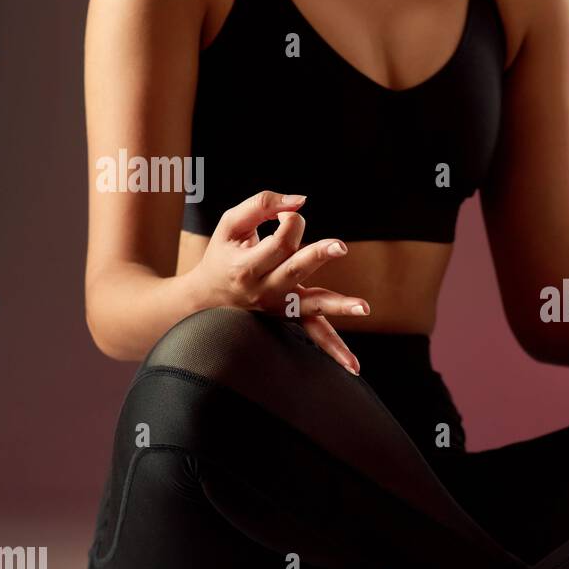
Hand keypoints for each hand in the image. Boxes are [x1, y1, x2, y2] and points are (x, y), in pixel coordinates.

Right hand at [189, 190, 369, 373]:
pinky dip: (335, 350)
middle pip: (294, 269)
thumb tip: (301, 201)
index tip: (289, 215)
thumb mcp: (231, 224)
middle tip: (338, 246)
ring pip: (311, 308)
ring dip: (339, 307)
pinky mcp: (291, 317)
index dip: (291, 221)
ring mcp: (280, 308)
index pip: (279, 241)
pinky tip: (355, 367)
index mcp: (246, 267)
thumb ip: (262, 204)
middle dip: (316, 255)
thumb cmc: (222, 254)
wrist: (204, 299)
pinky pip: (314, 334)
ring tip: (364, 307)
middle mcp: (264, 291)